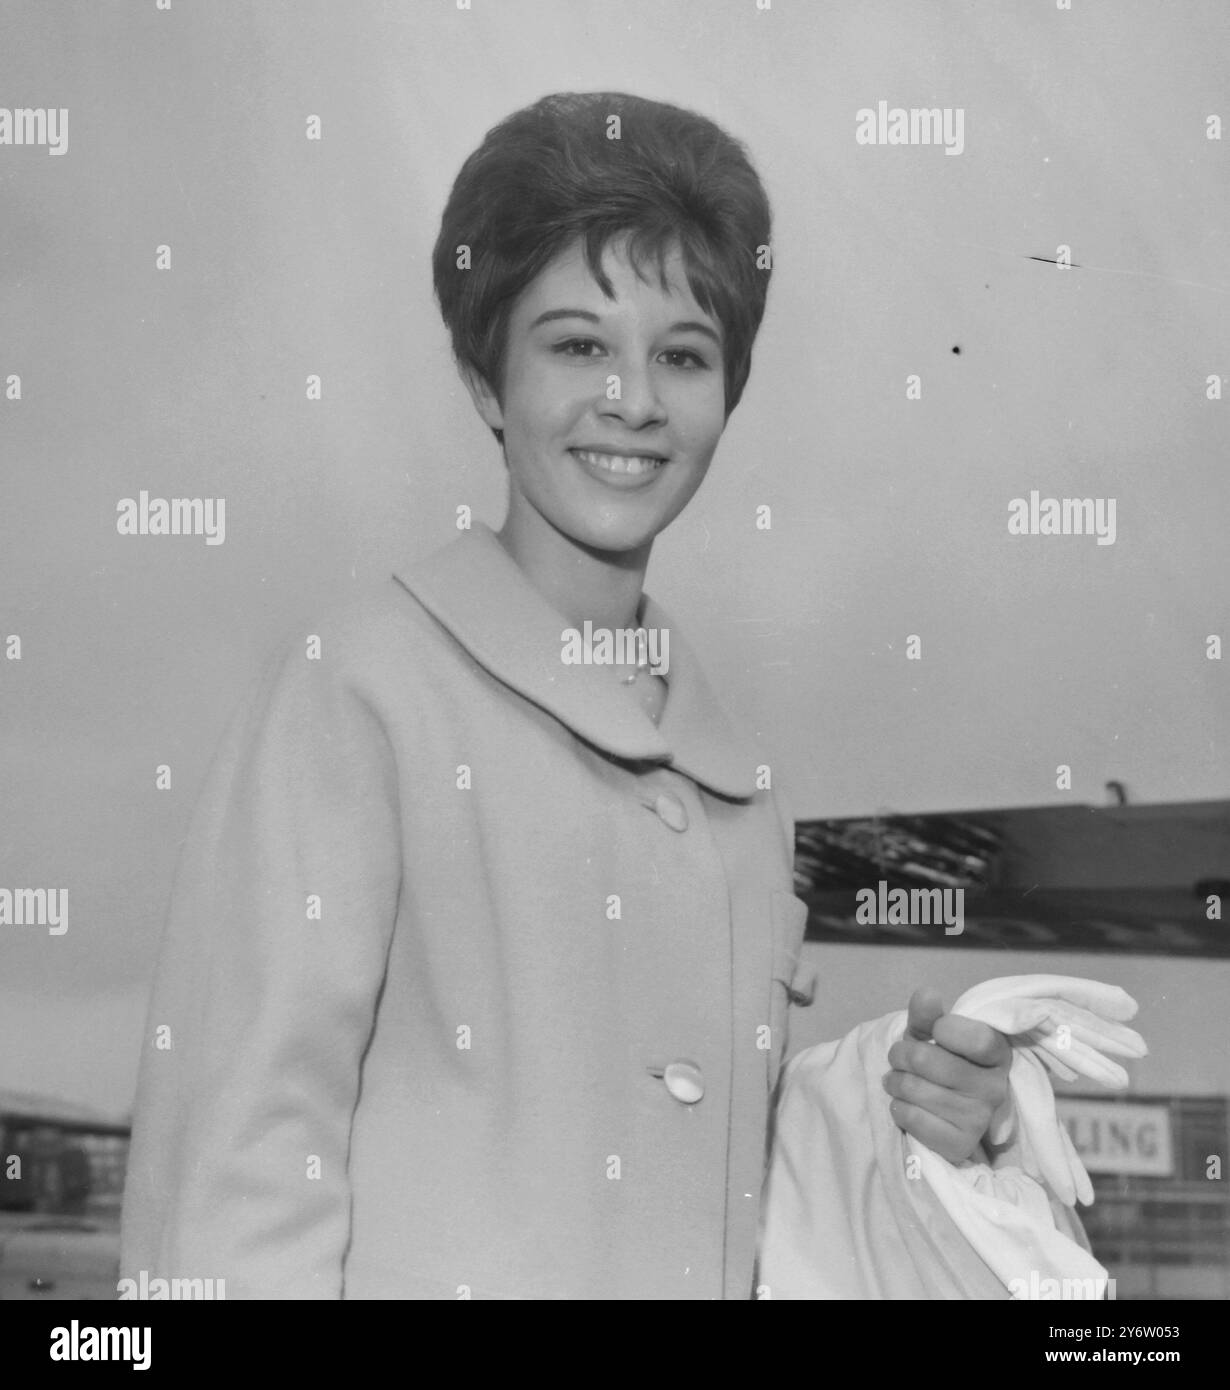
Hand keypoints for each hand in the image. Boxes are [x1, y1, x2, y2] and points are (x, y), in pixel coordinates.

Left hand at [883, 987, 1010, 1163]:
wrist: (938, 1110)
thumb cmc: (936, 1061)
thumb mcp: (930, 1034)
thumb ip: (928, 1014)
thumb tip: (927, 994)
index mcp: (997, 1053)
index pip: (977, 1038)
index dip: (945, 1029)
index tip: (935, 1031)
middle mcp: (995, 1087)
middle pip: (926, 1060)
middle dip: (899, 1054)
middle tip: (898, 1058)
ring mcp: (979, 1118)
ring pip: (913, 1089)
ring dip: (894, 1082)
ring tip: (898, 1081)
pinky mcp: (959, 1144)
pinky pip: (910, 1117)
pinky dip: (898, 1108)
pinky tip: (905, 1105)